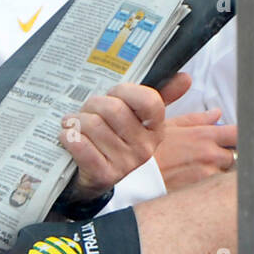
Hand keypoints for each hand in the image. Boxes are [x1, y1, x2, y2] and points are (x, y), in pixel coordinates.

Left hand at [61, 74, 189, 199]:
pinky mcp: (103, 175)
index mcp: (156, 129)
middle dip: (93, 104)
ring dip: (75, 121)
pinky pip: (80, 145)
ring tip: (74, 124)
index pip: (149, 100)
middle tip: (86, 109)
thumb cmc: (115, 137)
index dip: (125, 91)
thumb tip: (186, 77)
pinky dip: (68, 136)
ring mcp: (125, 163)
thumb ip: (162, 95)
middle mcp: (145, 147)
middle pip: (114, 109)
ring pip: (93, 125)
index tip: (113, 93)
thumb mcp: (139, 117)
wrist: (96, 176)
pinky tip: (67, 136)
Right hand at [155, 108, 237, 189]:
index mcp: (204, 136)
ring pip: (227, 175)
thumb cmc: (149, 150)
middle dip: (227, 156)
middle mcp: (210, 156)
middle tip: (211, 157)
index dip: (238, 136)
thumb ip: (196, 119)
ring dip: (219, 172)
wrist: (135, 176)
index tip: (233, 138)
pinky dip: (210, 187)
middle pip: (236, 157)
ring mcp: (207, 176)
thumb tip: (216, 114)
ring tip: (199, 172)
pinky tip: (194, 183)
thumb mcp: (169, 126)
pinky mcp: (201, 193)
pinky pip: (215, 190)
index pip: (238, 133)